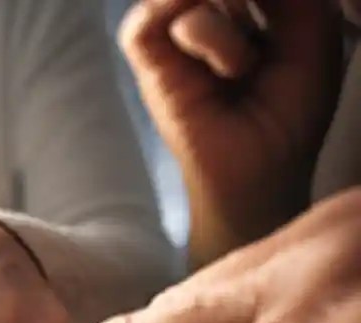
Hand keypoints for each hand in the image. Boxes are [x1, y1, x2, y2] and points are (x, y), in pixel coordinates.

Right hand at [121, 0, 342, 261]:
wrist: (262, 172)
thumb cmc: (290, 112)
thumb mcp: (311, 31)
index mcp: (245, 6)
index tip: (281, 14)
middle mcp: (205, 15)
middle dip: (239, 2)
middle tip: (253, 55)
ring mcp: (172, 40)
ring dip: (221, 31)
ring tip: (241, 71)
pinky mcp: (150, 65)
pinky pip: (145, 24)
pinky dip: (193, 33)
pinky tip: (225, 68)